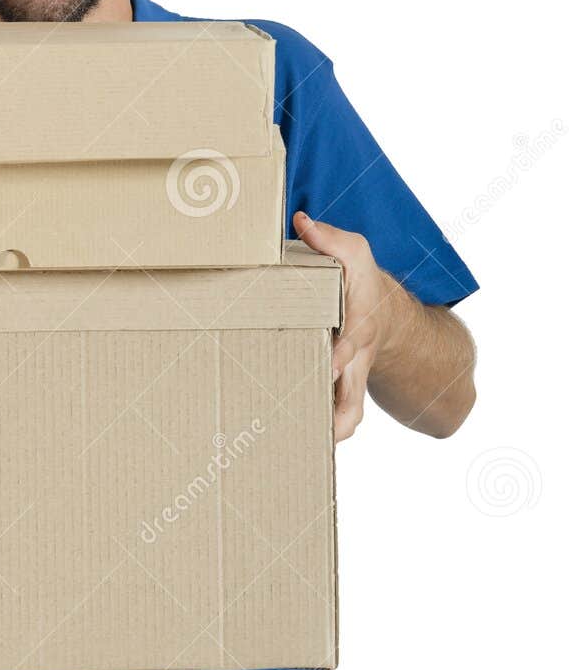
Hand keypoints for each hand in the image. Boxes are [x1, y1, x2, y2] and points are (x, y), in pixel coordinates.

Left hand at [292, 211, 390, 442]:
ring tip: (293, 448)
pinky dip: (322, 436)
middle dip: (337, 411)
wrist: (383, 314)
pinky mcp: (339, 392)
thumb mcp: (355, 253)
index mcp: (359, 323)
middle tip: (312, 427)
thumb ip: (329, 238)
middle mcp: (357, 358)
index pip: (355, 339)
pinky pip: (336, 420)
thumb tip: (301, 221)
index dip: (343, 353)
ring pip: (348, 416)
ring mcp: (350, 379)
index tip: (331, 363)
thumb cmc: (361, 283)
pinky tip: (286, 444)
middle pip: (353, 393)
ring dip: (328, 433)